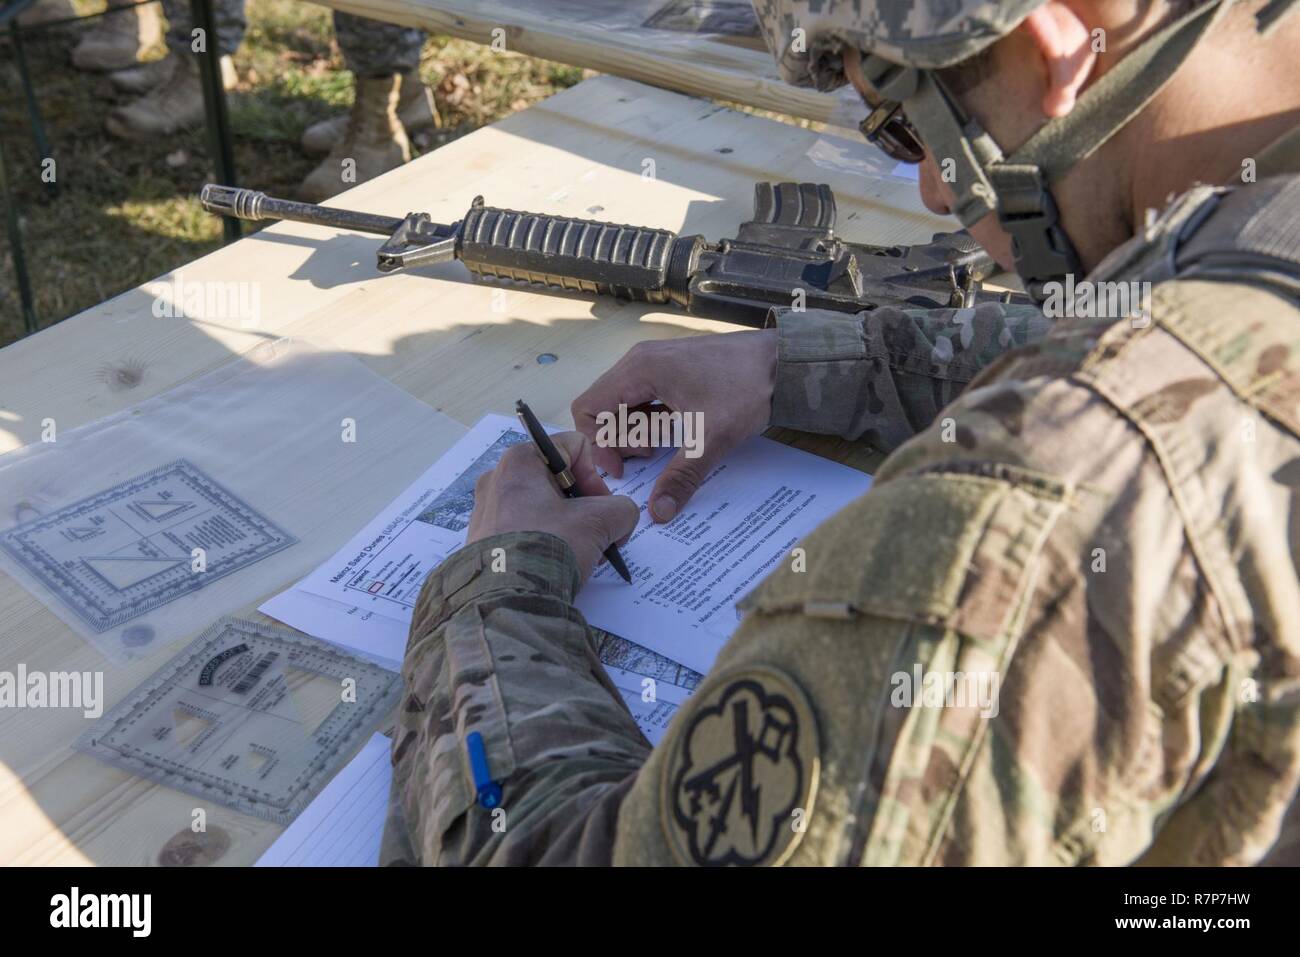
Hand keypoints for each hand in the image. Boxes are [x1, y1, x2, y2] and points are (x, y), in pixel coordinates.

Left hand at [466, 431, 639, 580]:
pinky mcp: (484, 538)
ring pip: (542, 506)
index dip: (595, 476)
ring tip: (576, 552)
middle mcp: (498, 478)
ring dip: (567, 525)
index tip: (599, 506)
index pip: (574, 447)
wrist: (505, 597)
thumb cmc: (548, 546)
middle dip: (583, 506)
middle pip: (558, 479)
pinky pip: (525, 529)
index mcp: (520, 460)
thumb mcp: (600, 522)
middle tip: (594, 533)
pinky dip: (545, 540)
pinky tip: (554, 563)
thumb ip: (622, 509)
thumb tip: (621, 517)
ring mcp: (487, 509)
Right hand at [571, 330, 777, 521]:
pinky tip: (676, 432)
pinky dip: (651, 419)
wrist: (786, 361)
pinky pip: (644, 397)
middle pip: (604, 406)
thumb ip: (680, 476)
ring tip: (666, 444)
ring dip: (637, 430)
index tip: (622, 469)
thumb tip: (659, 512)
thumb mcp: (711, 439)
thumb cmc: (747, 388)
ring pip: (624, 403)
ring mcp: (656, 362)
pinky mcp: (671, 368)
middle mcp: (640, 361)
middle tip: (652, 456)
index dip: (598, 445)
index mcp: (640, 369)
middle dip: (620, 439)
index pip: (589, 408)